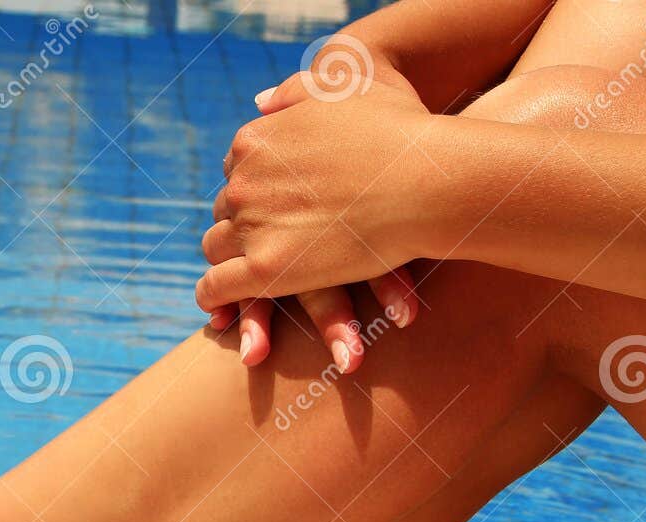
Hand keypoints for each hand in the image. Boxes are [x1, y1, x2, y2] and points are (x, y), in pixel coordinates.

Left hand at [199, 55, 433, 371]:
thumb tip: (259, 102)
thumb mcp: (342, 88)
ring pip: (216, 249)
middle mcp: (243, 181)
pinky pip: (215, 288)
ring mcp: (251, 225)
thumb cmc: (400, 131)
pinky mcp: (265, 269)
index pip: (237, 172)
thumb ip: (295, 92)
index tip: (274, 206)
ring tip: (250, 276)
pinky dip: (215, 298)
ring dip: (230, 262)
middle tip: (265, 245)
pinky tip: (222, 309)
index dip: (255, 192)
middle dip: (244, 226)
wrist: (430, 178)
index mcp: (254, 140)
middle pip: (227, 211)